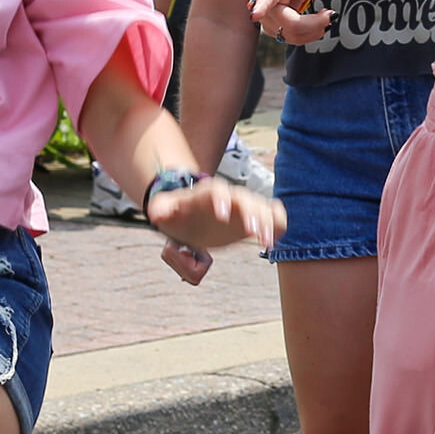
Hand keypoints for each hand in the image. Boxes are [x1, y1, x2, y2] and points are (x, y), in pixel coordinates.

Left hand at [146, 174, 282, 263]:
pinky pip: (273, 214)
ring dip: (268, 222)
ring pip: (262, 207)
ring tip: (268, 243)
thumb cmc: (179, 215)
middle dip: (252, 214)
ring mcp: (244, 206)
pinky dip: (278, 224)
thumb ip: (161, 209)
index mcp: (207, 194)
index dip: (221, 200)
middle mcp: (230, 197)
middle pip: (245, 199)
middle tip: (256, 234)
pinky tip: (274, 240)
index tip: (222, 216)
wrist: (193, 216)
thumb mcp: (165, 211)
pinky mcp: (255, 217)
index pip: (216, 190)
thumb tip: (157, 214)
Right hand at [252, 0, 333, 43]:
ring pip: (294, 36)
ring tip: (326, 16)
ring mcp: (268, 22)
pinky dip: (311, 34)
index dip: (261, 8)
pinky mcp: (275, 31)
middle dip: (315, 24)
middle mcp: (266, 8)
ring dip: (315, 30)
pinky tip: (318, 23)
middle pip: (291, 25)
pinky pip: (295, 39)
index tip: (256, 15)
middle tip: (331, 14)